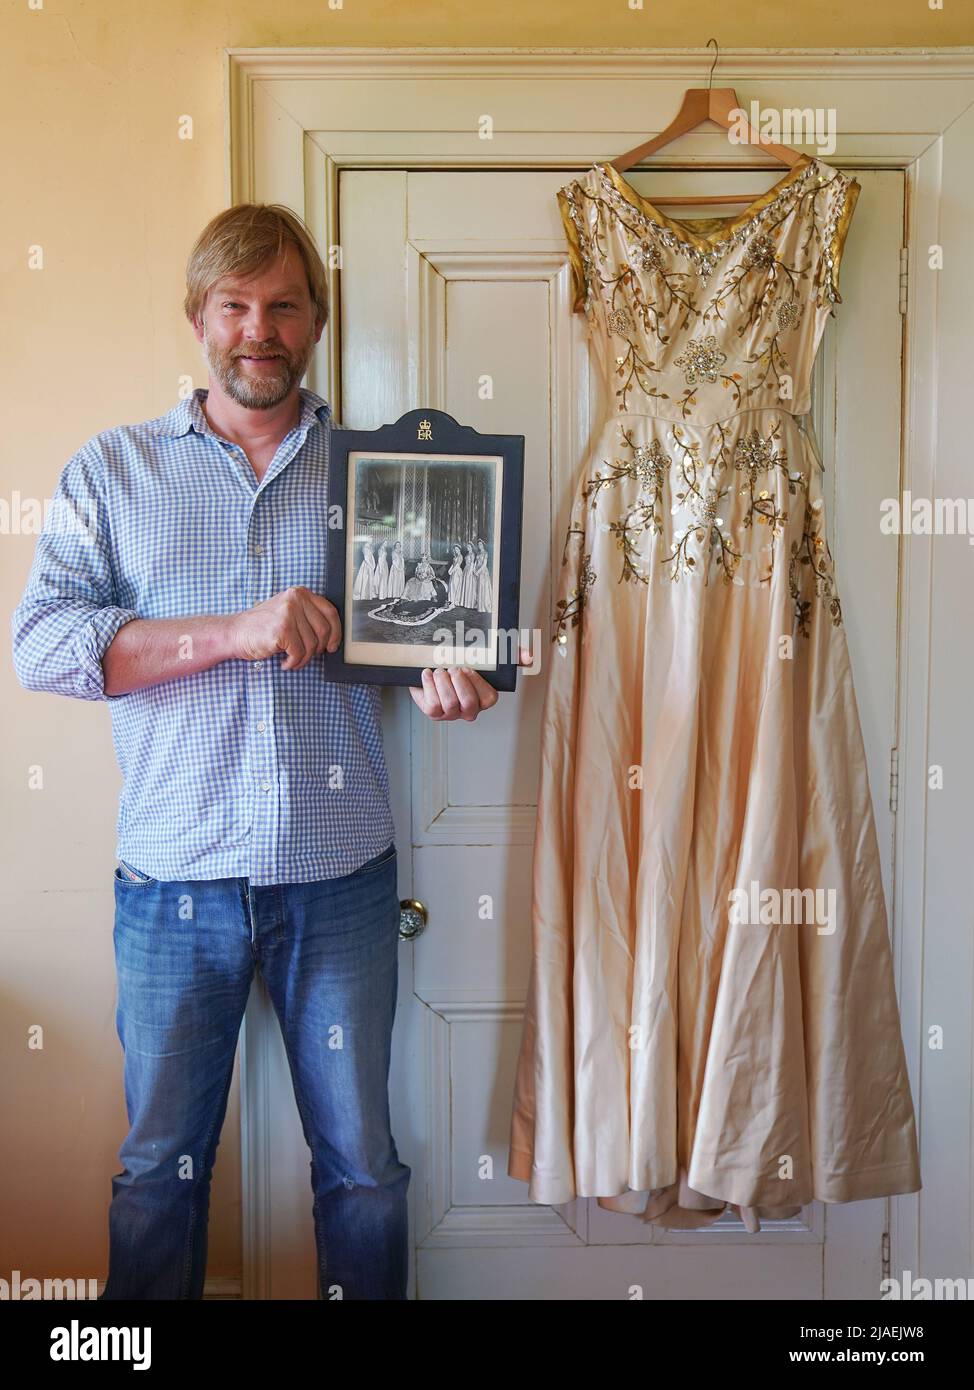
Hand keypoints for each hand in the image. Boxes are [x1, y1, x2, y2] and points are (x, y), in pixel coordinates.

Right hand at [229, 586, 341, 670]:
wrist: (236, 633)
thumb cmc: (263, 627)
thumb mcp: (288, 613)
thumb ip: (308, 617)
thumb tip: (332, 637)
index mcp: (300, 593)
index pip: (330, 612)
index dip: (336, 632)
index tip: (332, 646)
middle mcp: (295, 599)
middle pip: (323, 630)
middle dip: (317, 649)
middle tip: (305, 655)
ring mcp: (288, 613)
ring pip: (312, 645)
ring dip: (303, 659)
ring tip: (292, 660)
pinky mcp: (282, 629)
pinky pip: (299, 653)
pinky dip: (293, 663)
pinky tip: (284, 662)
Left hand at [409, 646, 533, 719]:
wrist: (431, 665)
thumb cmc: (460, 662)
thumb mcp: (487, 656)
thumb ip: (511, 655)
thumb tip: (529, 657)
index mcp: (484, 698)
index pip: (489, 698)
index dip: (477, 683)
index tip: (467, 667)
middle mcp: (469, 709)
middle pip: (469, 704)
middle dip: (459, 683)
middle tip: (453, 668)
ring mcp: (451, 713)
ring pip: (449, 704)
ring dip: (443, 683)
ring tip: (440, 671)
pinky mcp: (434, 712)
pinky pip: (433, 705)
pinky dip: (429, 686)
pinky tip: (428, 674)